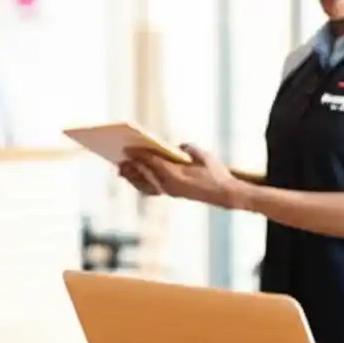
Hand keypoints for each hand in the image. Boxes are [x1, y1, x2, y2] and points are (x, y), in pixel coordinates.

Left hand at [120, 144, 245, 209]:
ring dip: (132, 177)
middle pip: (145, 174)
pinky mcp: (172, 194)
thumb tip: (176, 147)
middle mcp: (171, 185)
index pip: (153, 162)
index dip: (140, 154)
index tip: (129, 148)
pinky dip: (141, 183)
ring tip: (122, 169)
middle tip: (119, 158)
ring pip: (145, 185)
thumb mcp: (203, 155)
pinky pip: (152, 189)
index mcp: (177, 174)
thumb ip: (187, 148)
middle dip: (132, 166)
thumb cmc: (215, 172)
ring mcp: (171, 192)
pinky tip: (135, 177)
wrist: (224, 193)